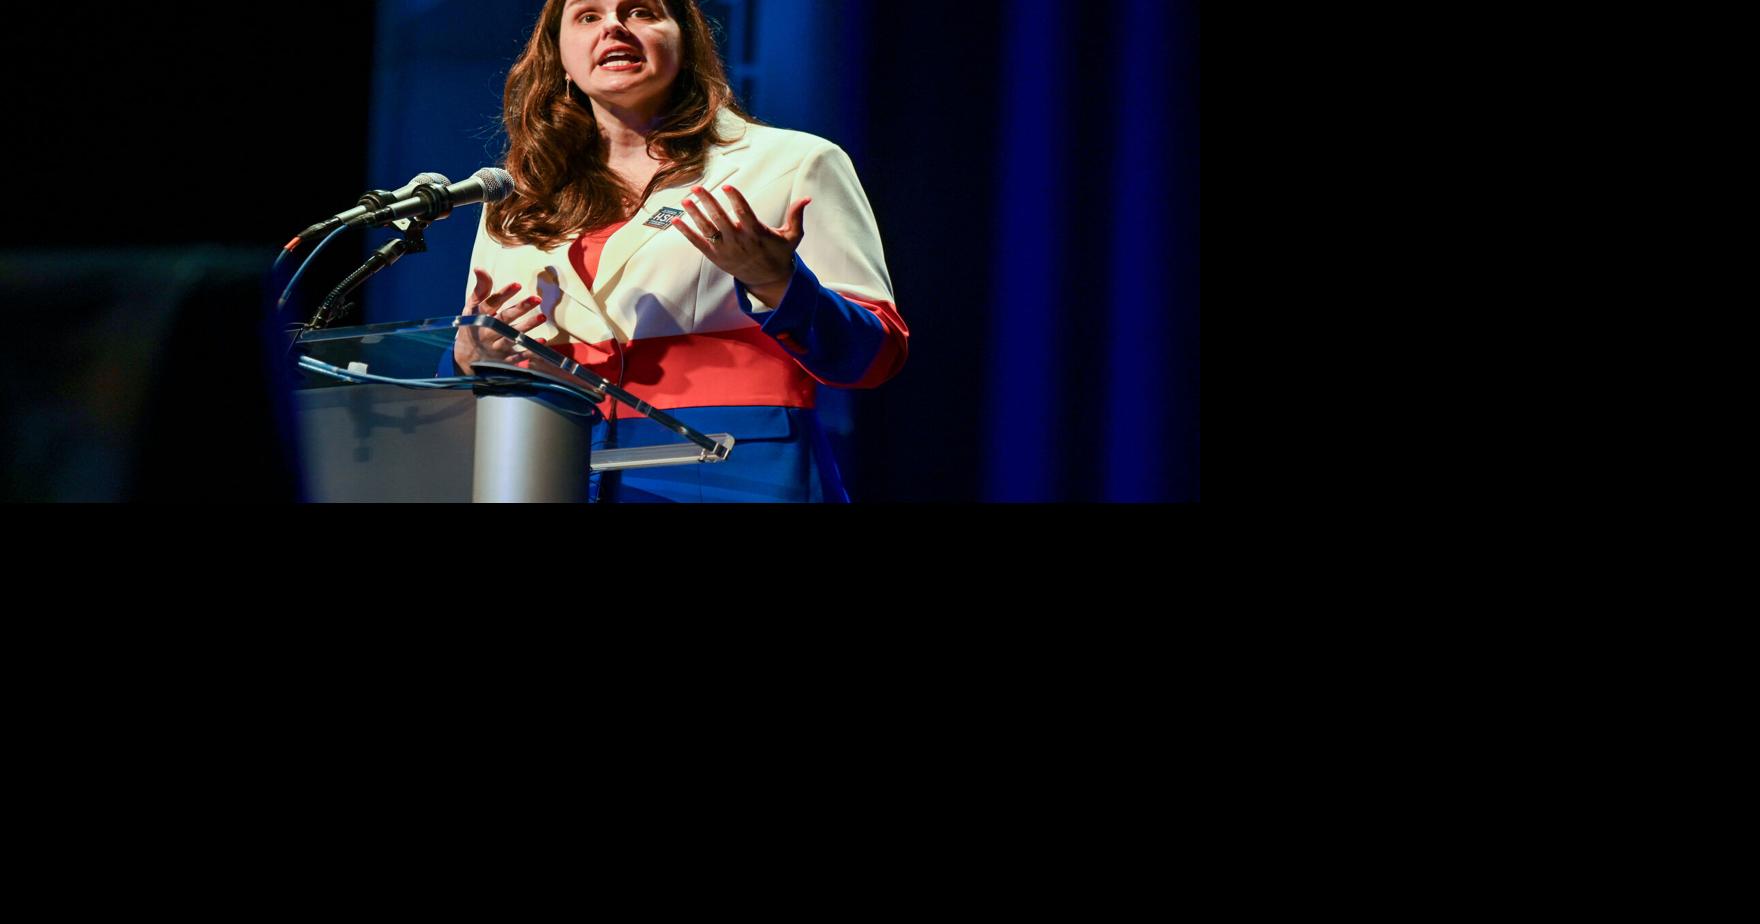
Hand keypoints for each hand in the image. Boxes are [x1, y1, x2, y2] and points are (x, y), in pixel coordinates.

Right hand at [454, 268, 545, 374]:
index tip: (517, 284)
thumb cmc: (472, 326)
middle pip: (505, 319)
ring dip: (528, 327)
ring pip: (512, 336)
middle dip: (520, 308)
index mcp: (479, 317)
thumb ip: (480, 289)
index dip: (504, 294)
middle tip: (537, 298)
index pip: (491, 303)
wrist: (465, 358)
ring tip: (542, 317)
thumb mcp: (472, 308)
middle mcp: (487, 332)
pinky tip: (542, 341)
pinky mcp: (504, 360)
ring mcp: (495, 347)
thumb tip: (479, 267)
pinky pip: (518, 355)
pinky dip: (529, 350)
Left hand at [672, 185, 810, 304]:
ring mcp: (726, 250)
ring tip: (686, 200)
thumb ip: (796, 216)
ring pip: (707, 230)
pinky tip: (676, 220)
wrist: (768, 281)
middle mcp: (739, 242)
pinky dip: (686, 232)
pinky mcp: (716, 257)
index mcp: (757, 234)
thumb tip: (807, 198)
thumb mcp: (792, 237)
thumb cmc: (779, 254)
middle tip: (697, 188)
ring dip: (695, 214)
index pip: (744, 214)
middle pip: (721, 219)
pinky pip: (698, 243)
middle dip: (708, 203)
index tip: (726, 187)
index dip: (735, 200)